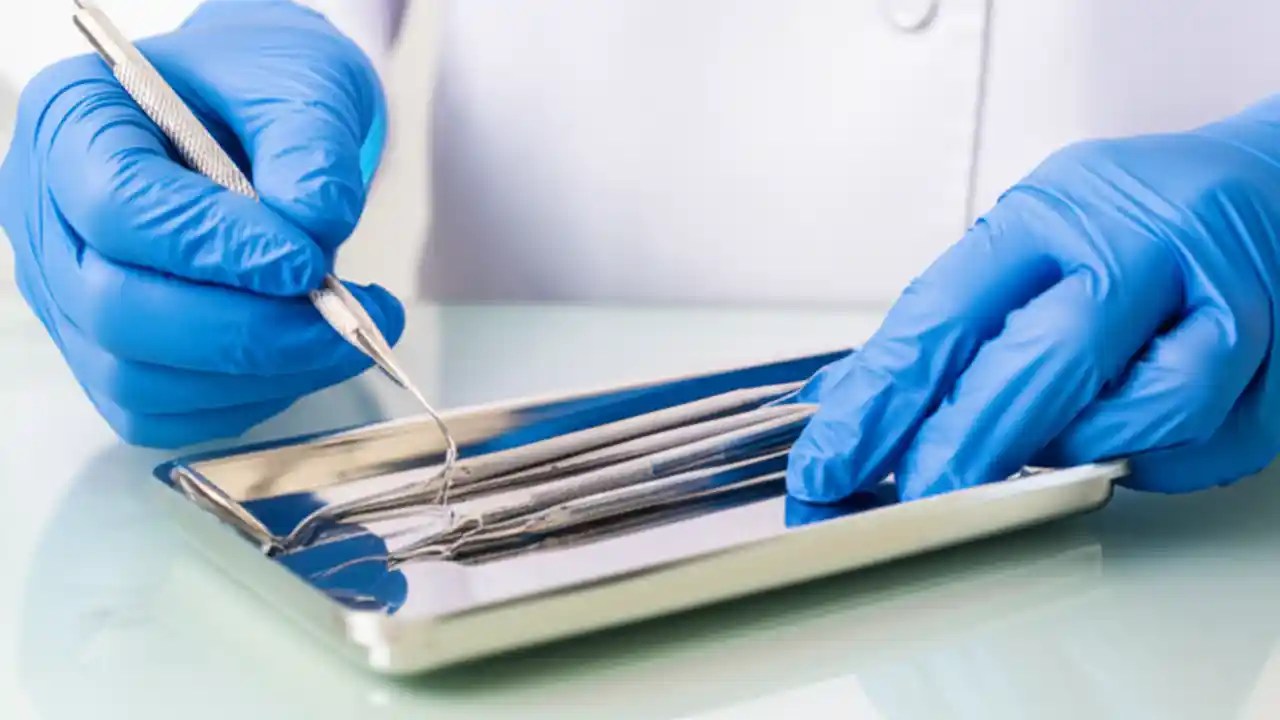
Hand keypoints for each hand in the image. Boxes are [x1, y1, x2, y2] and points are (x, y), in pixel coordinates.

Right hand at [0, 1, 402, 447]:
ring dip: (258, 374)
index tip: (307, 263)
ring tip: (347, 334)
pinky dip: (247, 398)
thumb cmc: (263, 93)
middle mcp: (48, 218)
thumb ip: (309, 145)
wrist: (257, 122)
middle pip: (116, 310)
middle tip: (349, 321)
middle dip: (247, 332)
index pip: (118, 207)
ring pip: (138, 378)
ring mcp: (68, 298)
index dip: (215, 248)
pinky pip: (164, 413)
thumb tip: (316, 225)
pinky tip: (304, 356)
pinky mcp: (107, 357)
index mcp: (72, 122)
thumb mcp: (298, 82)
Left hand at [788, 98, 1279, 500]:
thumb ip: (951, 321)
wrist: (1278, 183)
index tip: (828, 465)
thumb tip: (848, 401)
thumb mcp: (1032, 239)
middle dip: (962, 446)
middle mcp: (1138, 244)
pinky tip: (1130, 441)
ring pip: (1135, 410)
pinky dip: (1154, 460)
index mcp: (1052, 213)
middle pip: (1038, 361)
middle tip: (915, 499)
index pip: (945, 313)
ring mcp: (1222, 300)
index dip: (878, 401)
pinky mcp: (1279, 361)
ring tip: (1048, 446)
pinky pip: (1202, 443)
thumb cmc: (1135, 223)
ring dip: (1074, 449)